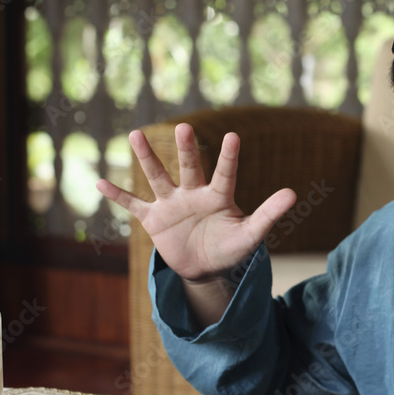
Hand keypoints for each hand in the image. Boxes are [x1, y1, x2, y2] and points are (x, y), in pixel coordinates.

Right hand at [96, 123, 296, 284]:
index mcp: (219, 196)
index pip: (225, 174)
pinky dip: (117, 196)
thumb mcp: (251, 235)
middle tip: (185, 127)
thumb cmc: (231, 248)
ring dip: (147, 158)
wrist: (206, 267)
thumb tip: (294, 193)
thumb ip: (268, 214)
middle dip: (187, 149)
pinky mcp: (154, 219)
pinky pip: (133, 205)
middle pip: (189, 168)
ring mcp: (171, 204)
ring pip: (158, 177)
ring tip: (135, 134)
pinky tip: (99, 183)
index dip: (229, 158)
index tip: (233, 136)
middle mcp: (193, 193)